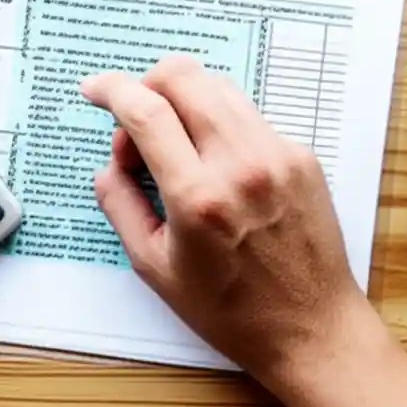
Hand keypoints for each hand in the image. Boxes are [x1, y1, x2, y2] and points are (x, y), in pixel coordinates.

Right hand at [81, 56, 362, 386]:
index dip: (111, 90)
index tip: (94, 89)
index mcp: (198, 198)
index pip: (147, 112)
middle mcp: (242, 165)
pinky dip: (219, 126)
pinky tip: (216, 167)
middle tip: (136, 123)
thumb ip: (120, 205)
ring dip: (184, 100)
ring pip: (218, 88)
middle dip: (147, 84)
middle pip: (184, 77)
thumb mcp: (155, 268)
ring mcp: (278, 155)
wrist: (312, 329)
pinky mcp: (302, 157)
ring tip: (175, 148)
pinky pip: (248, 117)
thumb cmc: (231, 311)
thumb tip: (110, 163)